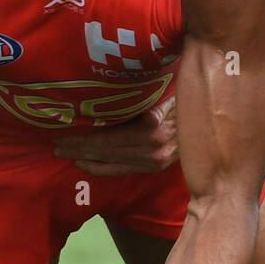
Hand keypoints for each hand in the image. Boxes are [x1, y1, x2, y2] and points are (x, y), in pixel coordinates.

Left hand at [53, 96, 177, 175]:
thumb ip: (148, 100)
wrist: (208, 122)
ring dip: (85, 159)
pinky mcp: (154, 168)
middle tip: (55, 145)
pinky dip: (101, 169)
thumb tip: (133, 103)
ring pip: (111, 162)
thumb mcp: (167, 92)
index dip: (82, 138)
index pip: (107, 138)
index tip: (62, 133)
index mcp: (152, 129)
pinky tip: (85, 165)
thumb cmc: (184, 98)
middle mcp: (151, 148)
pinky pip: (121, 171)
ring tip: (65, 153)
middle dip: (78, 149)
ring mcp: (153, 161)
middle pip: (105, 151)